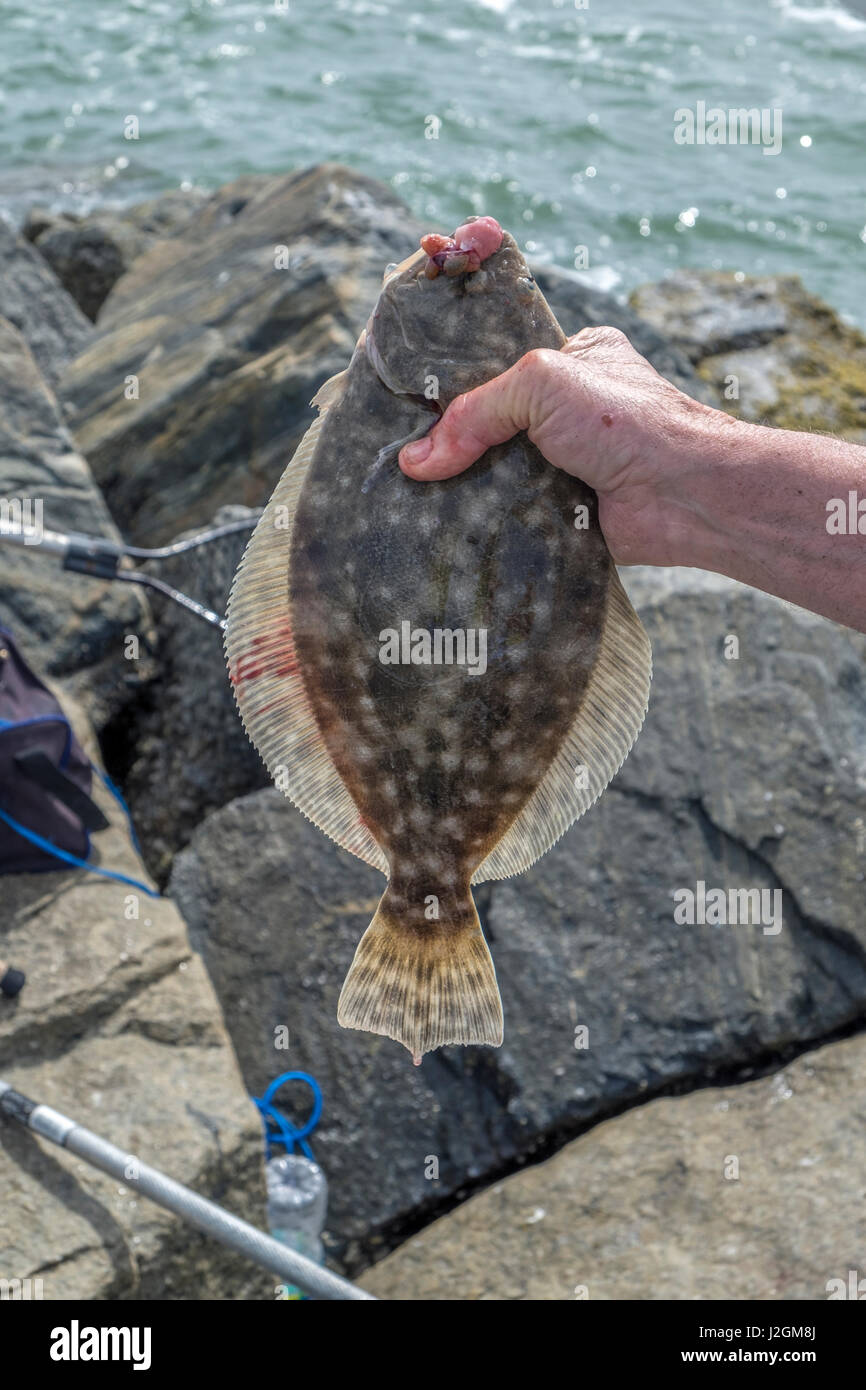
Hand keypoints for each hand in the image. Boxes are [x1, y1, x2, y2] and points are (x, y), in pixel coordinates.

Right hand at [399, 326, 738, 567]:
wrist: (683, 495)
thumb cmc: (626, 421)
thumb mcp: (540, 385)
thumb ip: (474, 414)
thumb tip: (415, 462)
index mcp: (572, 358)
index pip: (497, 362)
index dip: (452, 379)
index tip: (406, 398)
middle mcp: (569, 410)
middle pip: (490, 421)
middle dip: (452, 439)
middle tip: (398, 453)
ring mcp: (566, 463)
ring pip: (496, 471)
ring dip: (464, 484)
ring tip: (408, 494)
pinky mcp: (562, 511)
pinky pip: (509, 513)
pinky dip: (484, 520)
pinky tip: (445, 525)